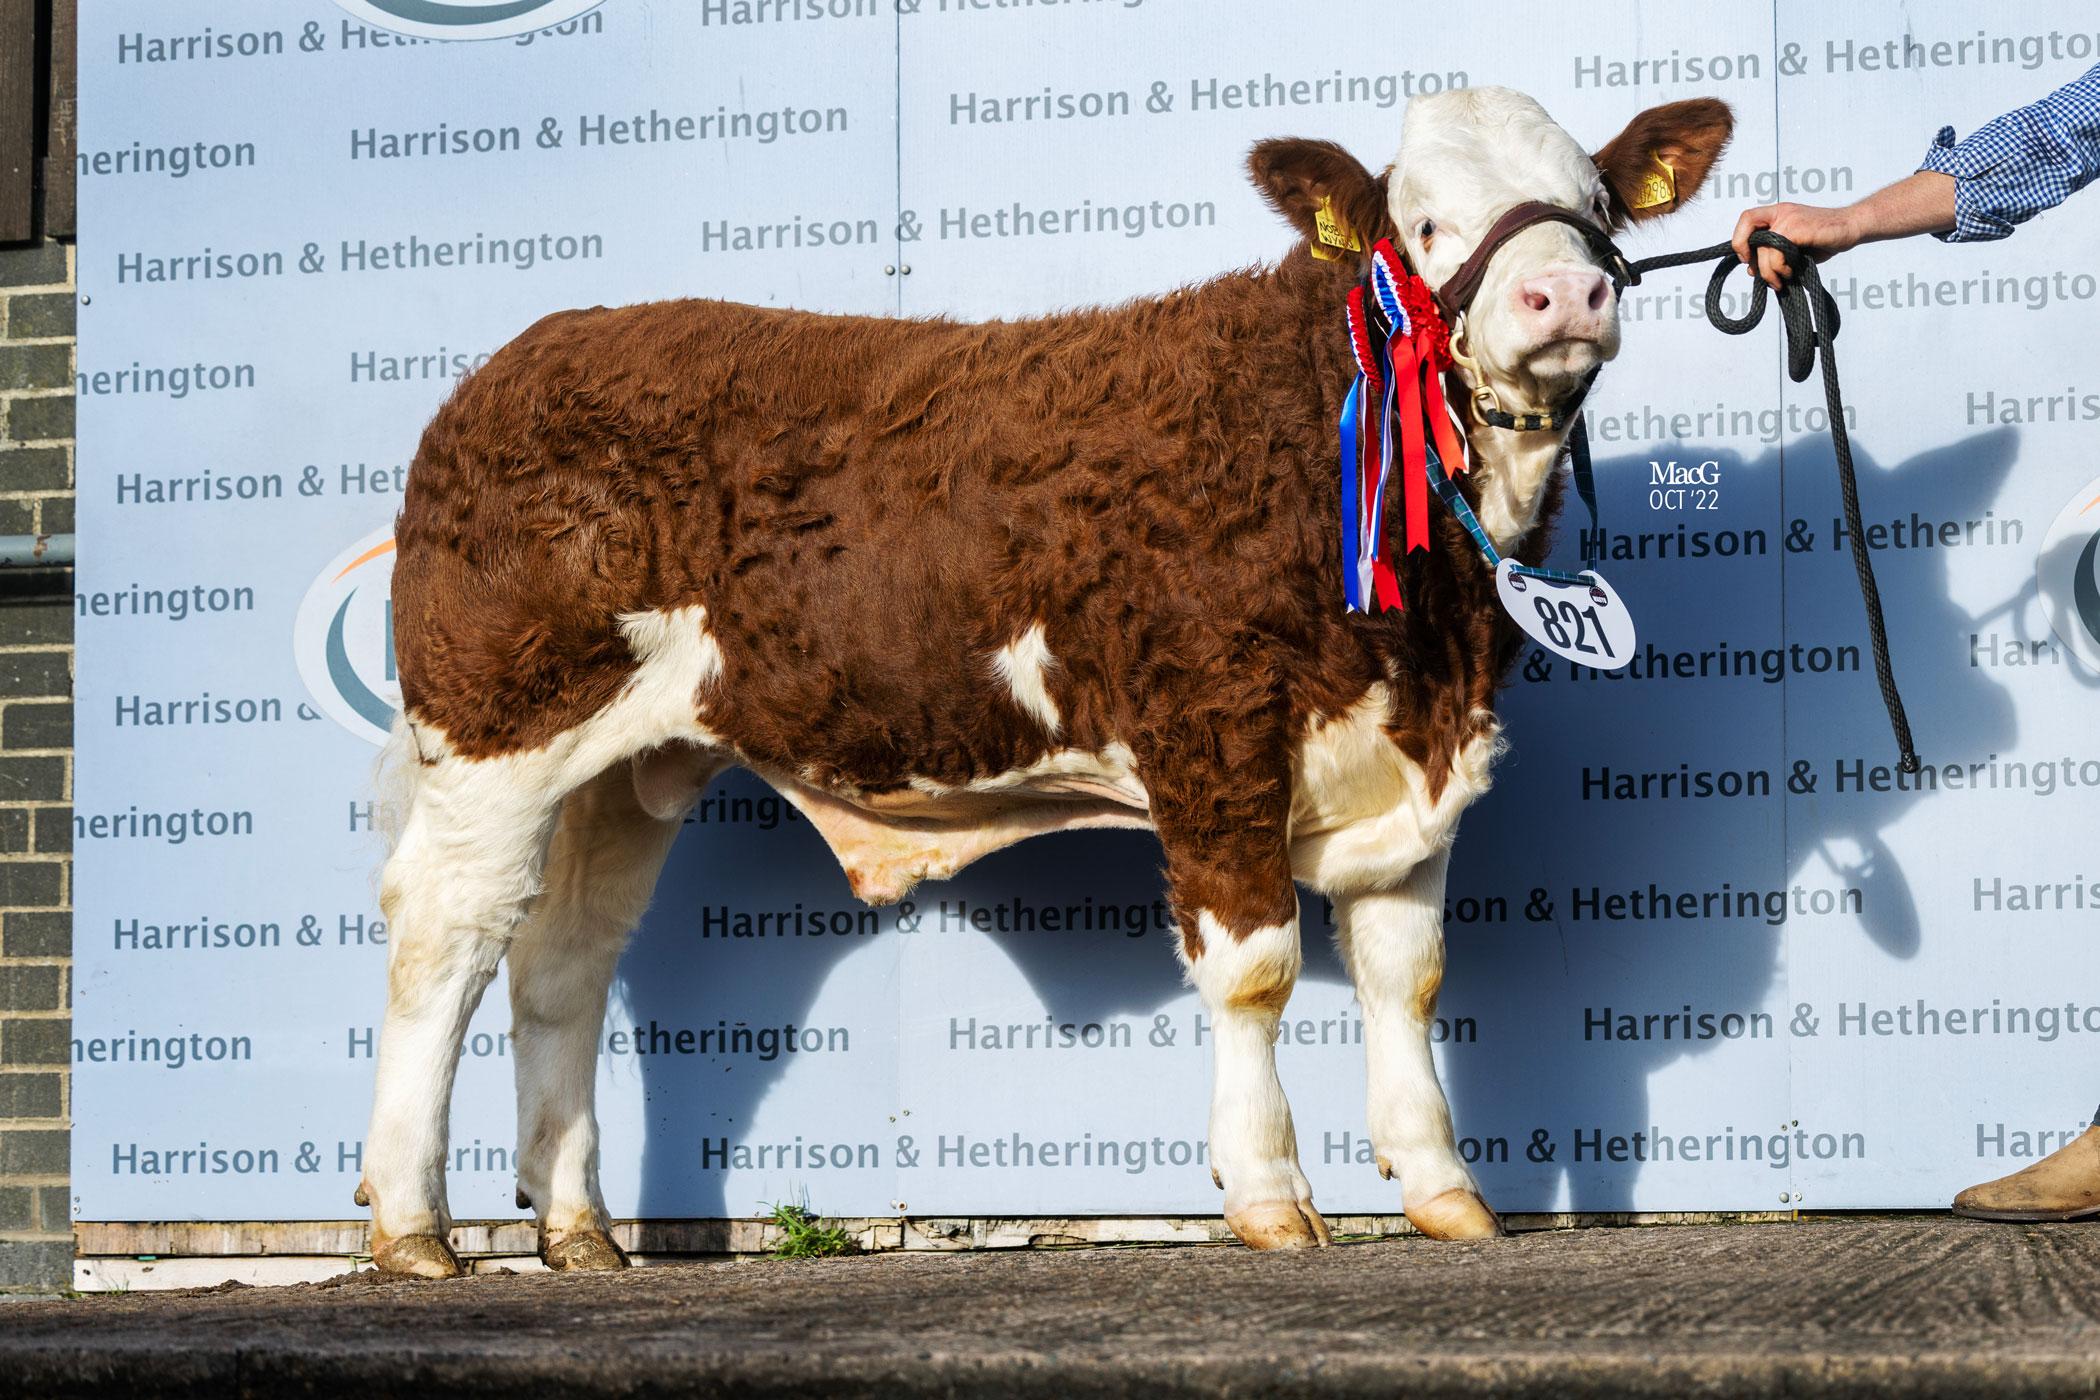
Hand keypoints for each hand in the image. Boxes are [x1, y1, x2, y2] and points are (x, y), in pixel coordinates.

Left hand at [1731, 203, 1859, 288]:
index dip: (1740, 238)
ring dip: (1768, 271)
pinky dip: (1780, 268)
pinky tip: (1790, 273)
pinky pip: (1777, 252)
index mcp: (1778, 213)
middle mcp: (1781, 212)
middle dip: (1747, 254)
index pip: (1747, 218)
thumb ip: (1773, 255)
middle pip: (1748, 228)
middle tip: (1756, 271)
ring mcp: (1789, 218)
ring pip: (1763, 249)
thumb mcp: (1793, 248)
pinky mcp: (1798, 228)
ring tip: (1779, 281)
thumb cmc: (1824, 239)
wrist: (1852, 227)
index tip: (1747, 258)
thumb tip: (1751, 271)